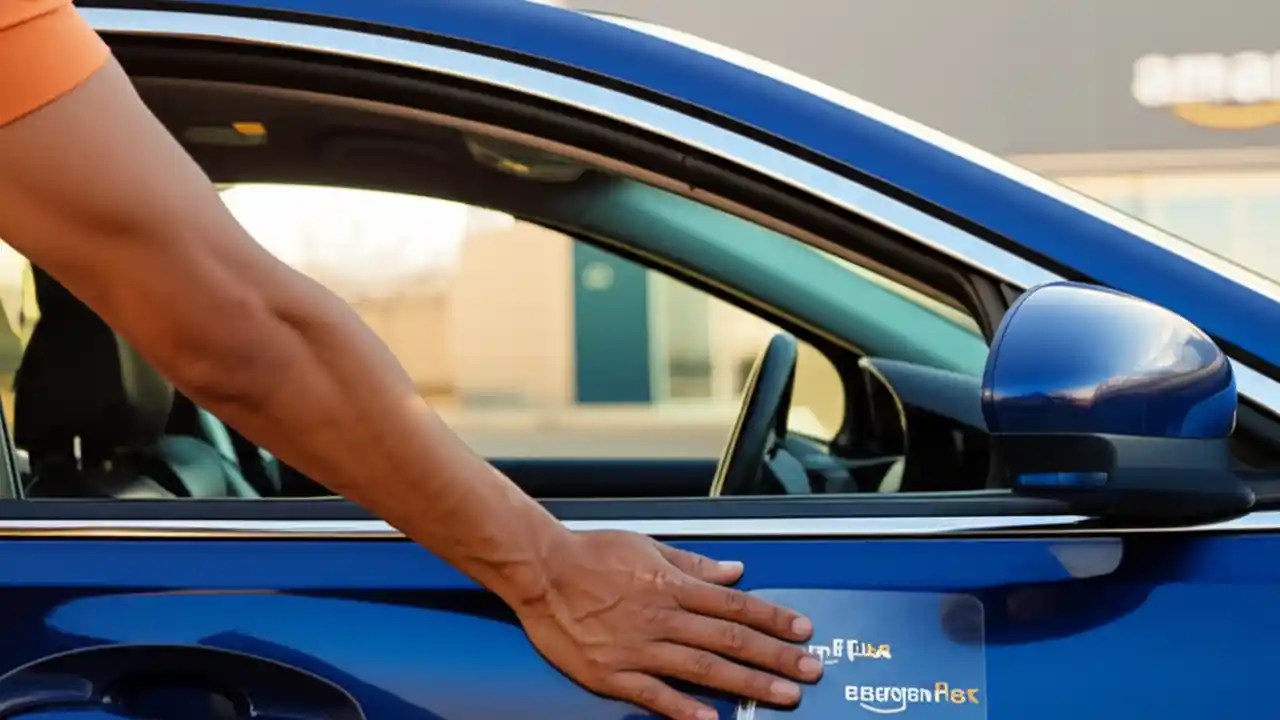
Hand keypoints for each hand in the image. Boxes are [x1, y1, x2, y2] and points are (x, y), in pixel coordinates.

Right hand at [514, 530, 821, 719]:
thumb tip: (733, 570)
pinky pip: (654, 694)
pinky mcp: (613, 673)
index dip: (774, 619)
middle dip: (775, 657)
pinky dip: (684, 708)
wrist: (540, 570)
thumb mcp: (648, 544)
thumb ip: (694, 562)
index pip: (736, 605)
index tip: (803, 631)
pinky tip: (710, 719)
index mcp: (672, 584)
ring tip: (781, 695)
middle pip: (730, 640)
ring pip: (703, 668)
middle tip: (809, 670)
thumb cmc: (590, 553)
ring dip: (747, 683)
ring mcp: (639, 648)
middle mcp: (662, 616)